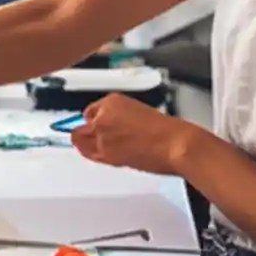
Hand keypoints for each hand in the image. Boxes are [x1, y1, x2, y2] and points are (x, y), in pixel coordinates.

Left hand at [70, 94, 201, 175]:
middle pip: (81, 126)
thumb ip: (121, 117)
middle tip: (86, 135)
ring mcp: (102, 135)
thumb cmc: (166, 131)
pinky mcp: (106, 153)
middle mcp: (103, 116)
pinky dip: (89, 152)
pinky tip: (93, 152)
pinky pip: (88, 153)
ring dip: (84, 142)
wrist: (175, 145)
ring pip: (80, 140)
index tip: (95, 123)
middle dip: (84, 131)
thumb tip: (115, 128)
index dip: (94, 120)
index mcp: (112, 101)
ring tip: (89, 146)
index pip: (91, 111)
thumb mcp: (140, 112)